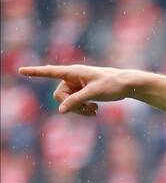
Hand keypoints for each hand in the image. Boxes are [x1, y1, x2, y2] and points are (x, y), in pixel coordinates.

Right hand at [17, 63, 135, 115]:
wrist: (126, 85)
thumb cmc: (112, 85)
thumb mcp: (93, 94)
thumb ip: (76, 101)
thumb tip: (60, 111)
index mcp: (73, 72)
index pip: (50, 71)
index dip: (35, 72)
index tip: (21, 71)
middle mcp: (72, 77)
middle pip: (59, 96)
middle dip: (71, 106)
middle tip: (88, 111)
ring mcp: (76, 85)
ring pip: (68, 102)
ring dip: (79, 110)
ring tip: (94, 111)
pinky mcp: (82, 92)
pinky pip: (75, 104)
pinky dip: (83, 109)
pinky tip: (95, 110)